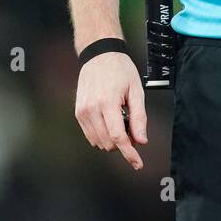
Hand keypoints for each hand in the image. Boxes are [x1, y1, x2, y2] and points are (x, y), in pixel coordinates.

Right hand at [75, 51, 147, 169]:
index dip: (130, 154)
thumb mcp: (136, 91)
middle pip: (109, 143)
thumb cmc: (120, 70)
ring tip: (120, 120)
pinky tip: (110, 121)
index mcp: (108, 103)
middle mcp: (92, 109)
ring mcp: (82, 112)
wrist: (99, 56)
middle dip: (123, 143)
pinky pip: (91, 135)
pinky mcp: (78, 113)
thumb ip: (139, 117)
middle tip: (132, 129)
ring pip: (99, 142)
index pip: (119, 137)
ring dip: (112, 140)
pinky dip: (102, 135)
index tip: (138, 164)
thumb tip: (141, 141)